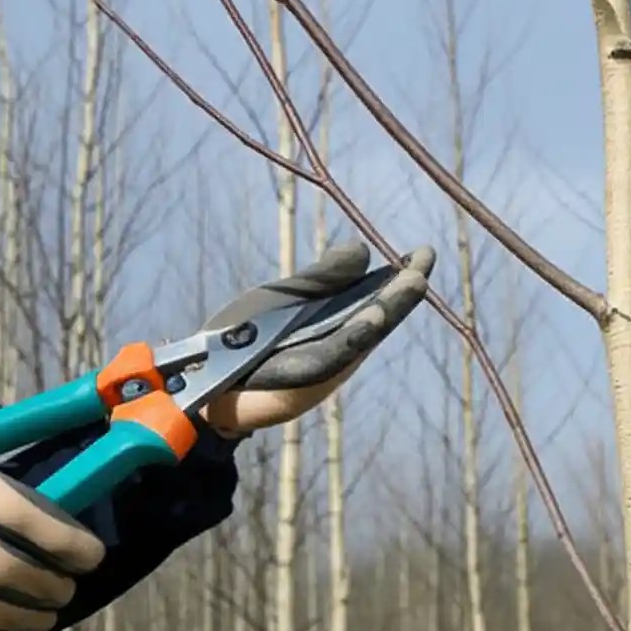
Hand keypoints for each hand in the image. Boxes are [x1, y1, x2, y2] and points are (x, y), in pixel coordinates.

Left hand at [202, 240, 434, 434]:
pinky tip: (374, 314)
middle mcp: (338, 345)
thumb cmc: (245, 338)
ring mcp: (324, 364)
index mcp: (337, 323)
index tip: (424, 253)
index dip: (400, 277)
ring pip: (363, 336)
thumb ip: (324, 277)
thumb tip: (363, 248)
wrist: (204, 383)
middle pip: (378, 317)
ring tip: (414, 282)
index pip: (375, 296)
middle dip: (403, 293)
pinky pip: (334, 355)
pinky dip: (355, 335)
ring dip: (388, 310)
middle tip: (426, 264)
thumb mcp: (285, 297)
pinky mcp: (305, 381)